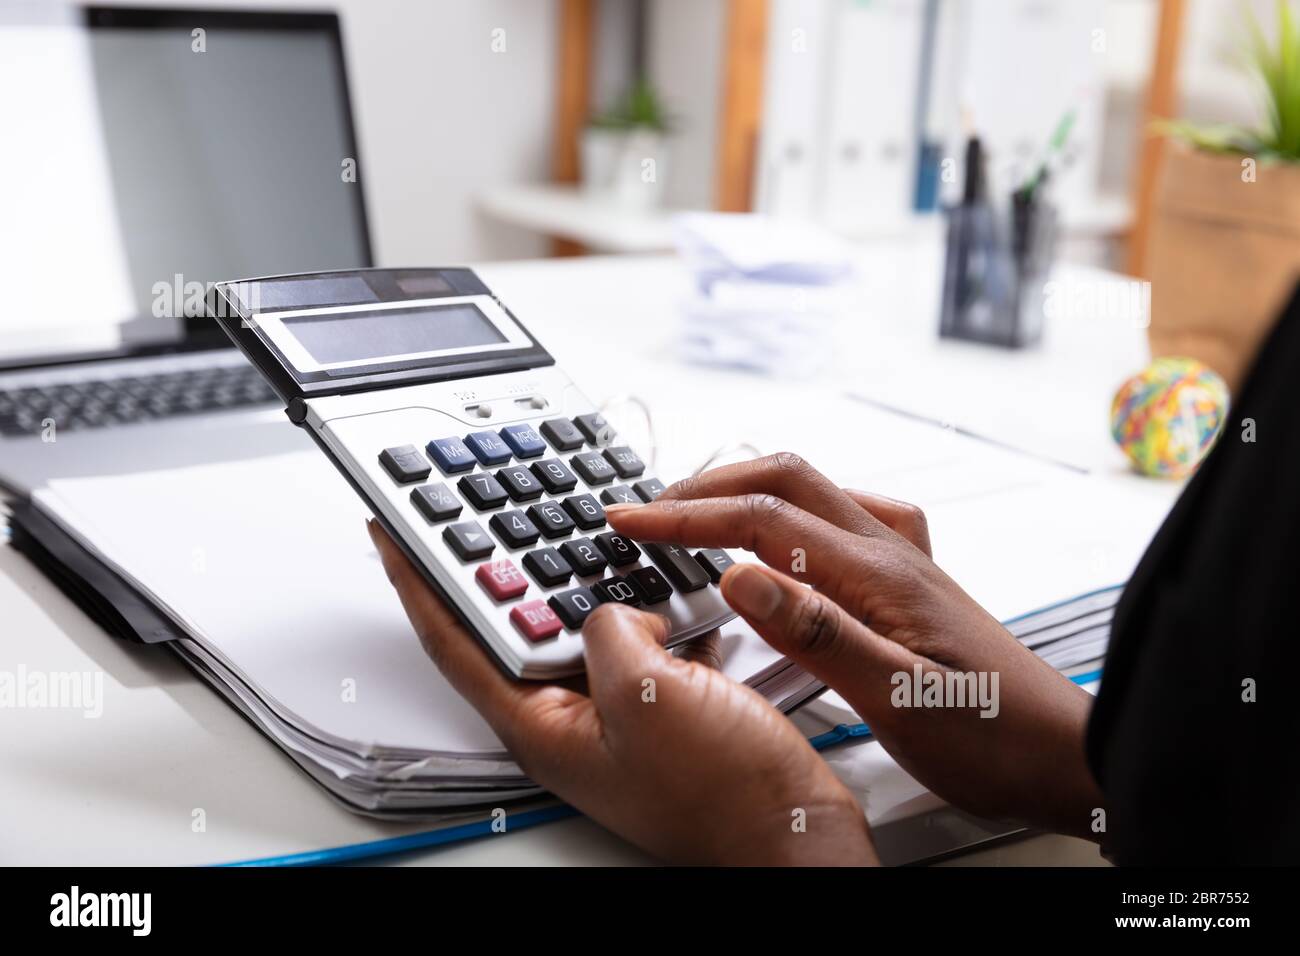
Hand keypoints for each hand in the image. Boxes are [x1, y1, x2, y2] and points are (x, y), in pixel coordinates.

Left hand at [367, 519, 875, 864]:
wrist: (795, 828)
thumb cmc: (723, 793)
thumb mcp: (648, 696)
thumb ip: (608, 632)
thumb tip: (613, 603)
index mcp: (542, 727)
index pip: (454, 642)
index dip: (414, 581)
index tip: (389, 529)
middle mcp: (570, 717)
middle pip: (517, 623)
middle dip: (509, 562)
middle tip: (490, 504)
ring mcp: (618, 709)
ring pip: (589, 621)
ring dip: (591, 576)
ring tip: (585, 530)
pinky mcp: (664, 701)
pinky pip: (643, 636)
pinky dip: (650, 601)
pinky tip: (665, 574)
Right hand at [605, 453, 1105, 839]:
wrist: (1064, 754)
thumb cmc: (992, 735)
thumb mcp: (900, 697)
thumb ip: (818, 632)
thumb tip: (739, 574)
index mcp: (878, 574)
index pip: (763, 518)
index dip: (688, 515)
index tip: (630, 518)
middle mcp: (890, 552)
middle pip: (786, 479)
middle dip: (709, 484)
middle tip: (650, 507)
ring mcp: (903, 562)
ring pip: (811, 493)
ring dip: (746, 490)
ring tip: (698, 512)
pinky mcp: (909, 582)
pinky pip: (841, 520)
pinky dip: (791, 513)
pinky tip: (785, 537)